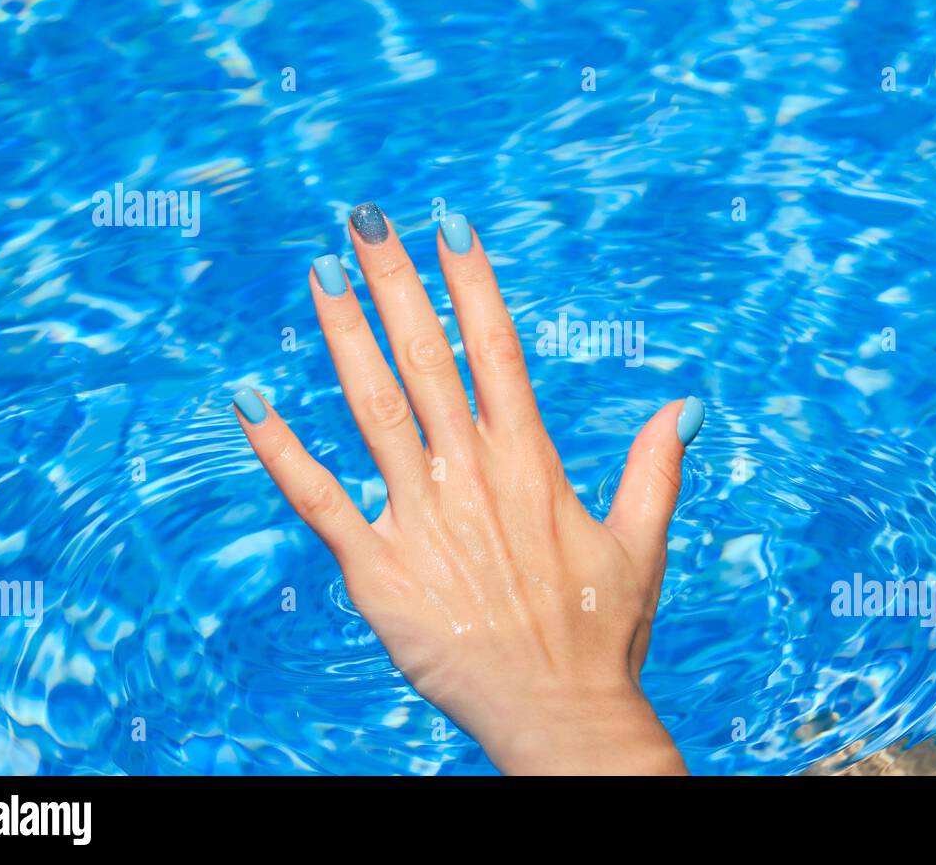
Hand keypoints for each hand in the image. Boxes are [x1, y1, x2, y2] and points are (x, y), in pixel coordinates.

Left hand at [230, 204, 703, 774]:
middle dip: (394, 283)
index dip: (470, 283)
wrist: (560, 716)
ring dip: (343, 337)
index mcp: (532, 462)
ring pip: (371, 408)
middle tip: (363, 219)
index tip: (448, 226)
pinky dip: (280, 448)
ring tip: (321, 275)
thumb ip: (656, 468)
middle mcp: (472, 475)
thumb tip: (685, 404)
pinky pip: (319, 498)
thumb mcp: (642, 543)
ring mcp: (420, 518)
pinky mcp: (378, 569)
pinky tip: (250, 397)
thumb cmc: (603, 633)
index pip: (496, 349)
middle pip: (426, 358)